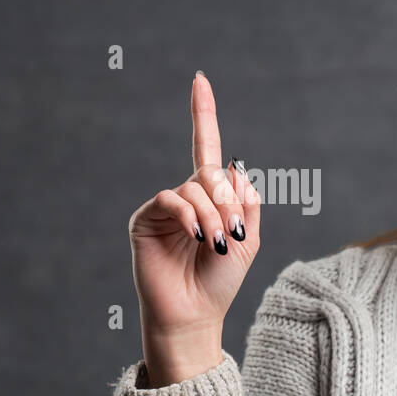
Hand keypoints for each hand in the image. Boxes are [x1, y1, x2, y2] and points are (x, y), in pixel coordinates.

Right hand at [127, 71, 261, 381]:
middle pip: (210, 172)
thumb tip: (234, 164)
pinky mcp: (146, 219)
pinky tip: (200, 236)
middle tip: (235, 234)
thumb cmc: (220, 283)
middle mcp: (185, 196)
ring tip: (219, 244)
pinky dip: (191, 215)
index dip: (203, 114)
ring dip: (214, 213)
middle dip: (228, 200)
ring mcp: (165, 207)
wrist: (195, 315)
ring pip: (195, 187)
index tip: (199, 80)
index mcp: (210, 197)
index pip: (206, 148)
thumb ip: (247, 201)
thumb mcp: (249, 240)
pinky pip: (172, 200)